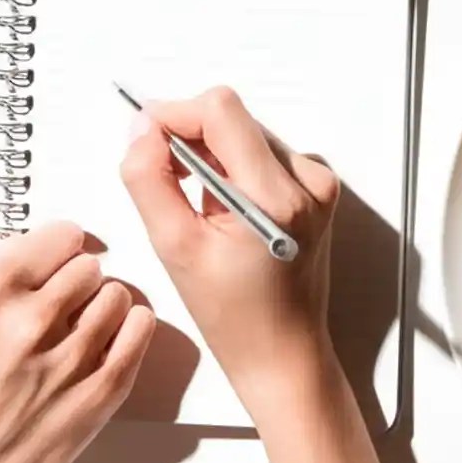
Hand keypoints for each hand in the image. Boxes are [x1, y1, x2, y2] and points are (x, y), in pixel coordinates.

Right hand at [0, 222, 155, 462]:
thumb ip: (5, 272)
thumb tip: (51, 243)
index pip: (60, 235)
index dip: (62, 248)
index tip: (60, 258)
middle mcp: (29, 319)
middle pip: (90, 264)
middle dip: (80, 282)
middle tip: (65, 304)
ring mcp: (71, 353)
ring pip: (118, 293)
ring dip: (105, 306)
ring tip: (83, 327)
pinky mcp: (105, 384)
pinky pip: (141, 324)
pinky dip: (132, 326)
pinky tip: (113, 337)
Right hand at [119, 86, 340, 408]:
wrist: (283, 352)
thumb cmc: (234, 316)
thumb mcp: (175, 247)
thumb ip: (151, 180)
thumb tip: (143, 130)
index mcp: (276, 198)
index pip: (220, 111)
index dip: (174, 116)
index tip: (147, 142)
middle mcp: (308, 181)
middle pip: (233, 118)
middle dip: (192, 140)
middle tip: (172, 185)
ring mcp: (318, 183)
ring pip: (246, 133)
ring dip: (214, 157)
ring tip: (203, 208)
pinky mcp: (317, 188)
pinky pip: (263, 153)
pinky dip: (236, 169)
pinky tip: (227, 210)